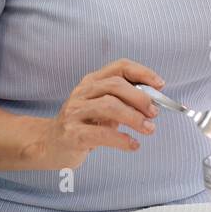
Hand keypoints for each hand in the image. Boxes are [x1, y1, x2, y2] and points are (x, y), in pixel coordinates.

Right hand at [34, 58, 163, 169]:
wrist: (50, 145)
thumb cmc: (84, 125)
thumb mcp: (103, 108)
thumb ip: (123, 101)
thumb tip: (153, 101)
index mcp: (92, 81)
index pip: (120, 67)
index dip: (143, 73)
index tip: (160, 85)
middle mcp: (82, 92)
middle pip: (115, 85)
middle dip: (140, 98)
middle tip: (154, 113)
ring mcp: (75, 112)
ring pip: (109, 106)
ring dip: (134, 118)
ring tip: (149, 129)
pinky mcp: (72, 133)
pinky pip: (101, 134)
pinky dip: (121, 139)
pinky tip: (133, 145)